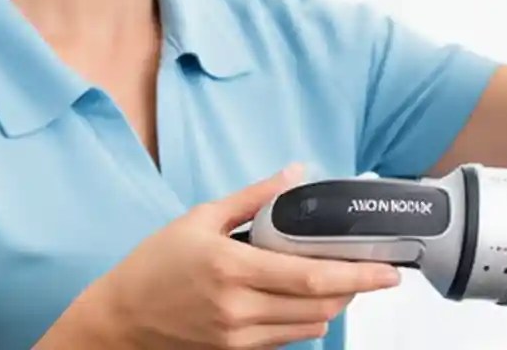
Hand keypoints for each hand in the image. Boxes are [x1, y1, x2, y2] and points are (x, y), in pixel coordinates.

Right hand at [97, 165, 401, 348]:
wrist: (119, 320)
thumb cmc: (154, 266)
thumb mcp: (201, 218)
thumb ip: (253, 197)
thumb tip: (294, 173)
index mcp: (233, 268)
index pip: (311, 276)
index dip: (357, 275)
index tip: (387, 271)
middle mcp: (239, 309)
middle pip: (320, 305)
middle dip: (354, 289)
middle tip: (373, 271)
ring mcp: (239, 337)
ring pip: (310, 326)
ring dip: (333, 304)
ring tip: (339, 280)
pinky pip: (289, 340)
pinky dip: (306, 319)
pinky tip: (304, 298)